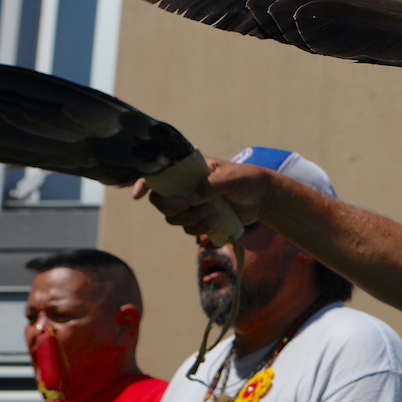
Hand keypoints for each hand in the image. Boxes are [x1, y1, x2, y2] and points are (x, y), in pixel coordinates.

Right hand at [135, 156, 273, 237]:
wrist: (263, 198)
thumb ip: (211, 185)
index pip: (160, 176)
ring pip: (174, 219)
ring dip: (191, 220)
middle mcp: (186, 188)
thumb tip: (192, 197)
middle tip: (188, 206)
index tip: (138, 195)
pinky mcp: (201, 219)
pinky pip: (188, 229)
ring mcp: (192, 204)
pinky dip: (199, 229)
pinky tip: (215, 223)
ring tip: (212, 214)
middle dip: (171, 208)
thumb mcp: (232, 177)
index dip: (144, 184)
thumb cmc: (248, 180)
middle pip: (161, 202)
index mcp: (189, 172)